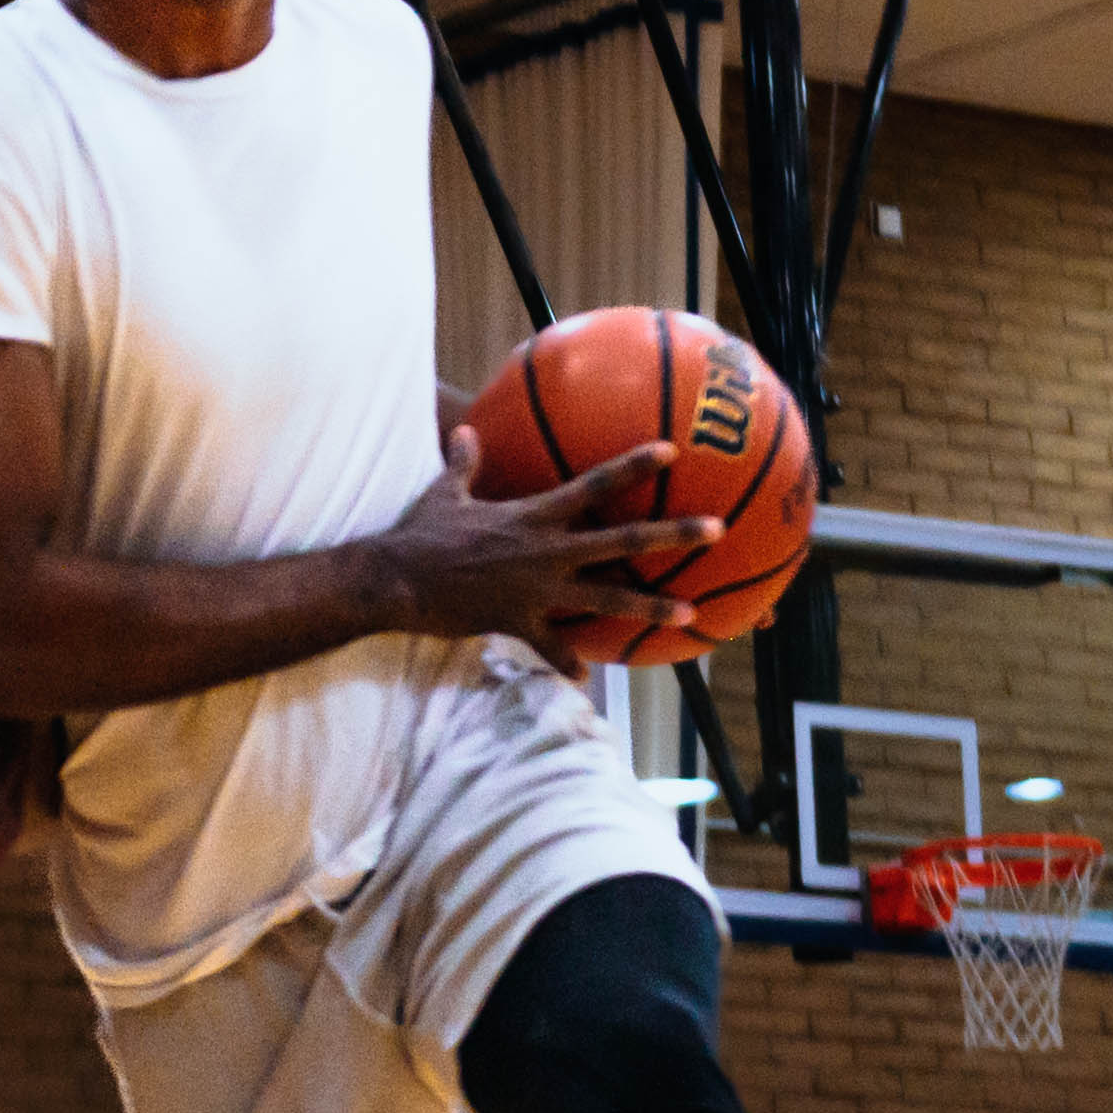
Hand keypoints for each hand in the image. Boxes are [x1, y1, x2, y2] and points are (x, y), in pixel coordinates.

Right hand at [366, 430, 715, 664]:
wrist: (396, 579)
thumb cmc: (419, 533)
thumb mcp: (443, 492)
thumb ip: (464, 464)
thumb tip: (466, 433)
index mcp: (533, 516)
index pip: (594, 484)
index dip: (634, 465)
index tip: (672, 451)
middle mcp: (547, 551)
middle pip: (622, 541)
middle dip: (673, 534)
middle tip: (717, 529)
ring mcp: (538, 589)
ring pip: (607, 600)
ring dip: (651, 607)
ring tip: (690, 614)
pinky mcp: (519, 622)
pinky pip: (552, 648)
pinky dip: (568, 664)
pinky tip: (584, 679)